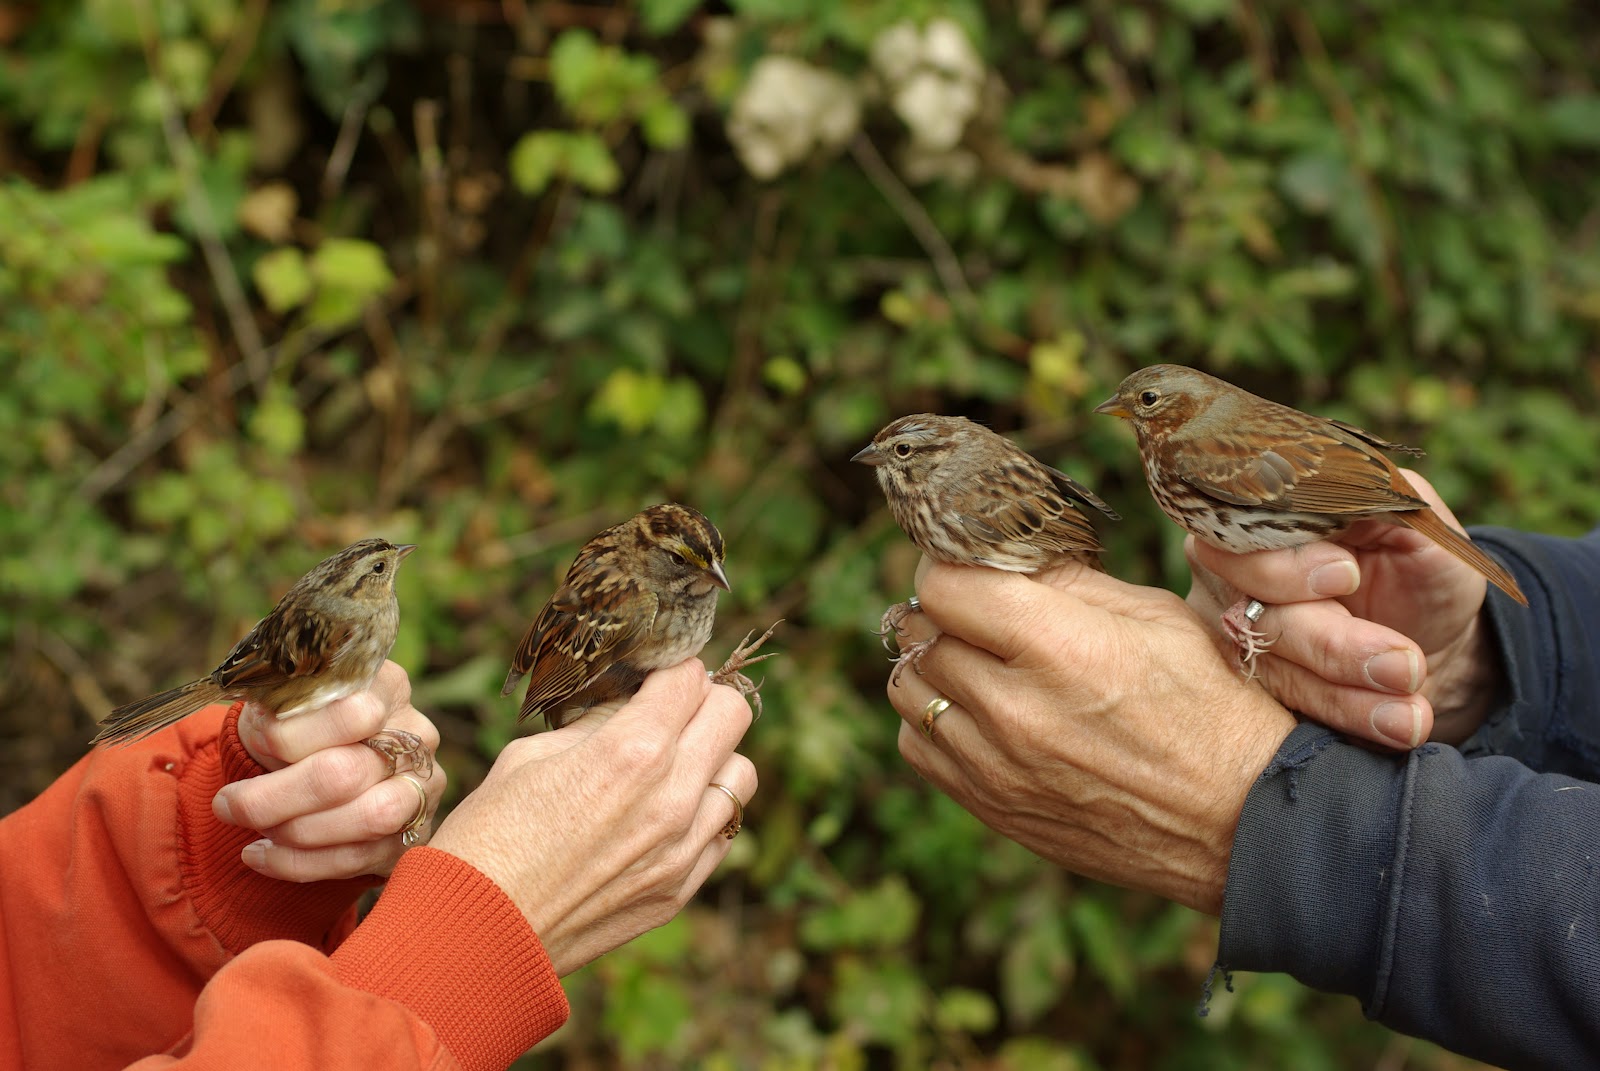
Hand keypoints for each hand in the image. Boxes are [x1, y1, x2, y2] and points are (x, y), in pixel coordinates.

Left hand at [213, 660, 444, 880]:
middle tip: (228, 805)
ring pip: (368, 818)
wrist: (317, 767)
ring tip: (256, 830)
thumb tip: (270, 730)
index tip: (255, 744)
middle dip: (275, 797)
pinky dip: (300, 862)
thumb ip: (279, 712)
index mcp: (388, 688)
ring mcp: (425, 787)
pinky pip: (359, 858)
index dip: (292, 736)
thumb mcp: (282, 706)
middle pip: (348, 772)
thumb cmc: (297, 732)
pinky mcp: (414, 835)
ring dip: (296, 831)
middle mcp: (417, 736)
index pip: (353, 713)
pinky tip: (263, 855)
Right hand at [429, 659, 755, 975]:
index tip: (652, 677)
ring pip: (742, 773)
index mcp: (630, 752)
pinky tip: (663, 813)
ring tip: (672, 765)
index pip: (689, 677)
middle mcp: (671, 797)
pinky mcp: (680, 890)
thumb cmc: (486, 838)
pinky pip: (722, 831)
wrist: (476, 936)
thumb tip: (629, 705)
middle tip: (669, 711)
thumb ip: (594, 725)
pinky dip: (704, 811)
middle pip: (732, 713)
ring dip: (713, 757)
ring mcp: (683, 849)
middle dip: (701, 701)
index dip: (669, 668)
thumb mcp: (528, 755)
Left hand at [890, 559, 1295, 914]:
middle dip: (947, 611)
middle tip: (984, 611)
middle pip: (920, 632)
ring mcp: (995, 766)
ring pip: (909, 689)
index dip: (951, 565)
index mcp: (1059, 648)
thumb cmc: (1210, 708)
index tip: (973, 567)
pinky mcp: (990, 808)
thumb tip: (1005, 555)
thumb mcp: (1157, 619)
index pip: (942, 585)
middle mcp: (1014, 709)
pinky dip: (936, 721)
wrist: (1239, 823)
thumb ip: (1069, 582)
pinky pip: (919, 746)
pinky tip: (981, 712)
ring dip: (934, 665)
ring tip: (981, 661)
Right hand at [1185, 469, 1500, 746]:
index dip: (1286, 563)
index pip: (1241, 536)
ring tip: (1412, 712)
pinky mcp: (1252, 681)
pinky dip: (1347, 715)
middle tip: (1404, 664)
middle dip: (1331, 643)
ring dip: (1347, 693)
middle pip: (1252, 611)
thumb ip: (1393, 503)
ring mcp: (1233, 629)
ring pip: (1273, 666)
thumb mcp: (1420, 527)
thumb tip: (1366, 502)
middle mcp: (1231, 570)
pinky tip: (1393, 723)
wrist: (1429, 639)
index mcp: (1266, 516)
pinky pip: (1288, 705)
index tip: (1347, 575)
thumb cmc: (1418, 571)